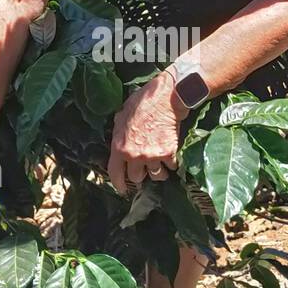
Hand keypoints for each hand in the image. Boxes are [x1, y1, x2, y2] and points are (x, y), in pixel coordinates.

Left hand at [108, 73, 184, 193]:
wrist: (166, 98)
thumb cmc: (143, 102)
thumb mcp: (122, 116)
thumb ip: (118, 133)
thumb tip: (118, 139)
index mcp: (120, 147)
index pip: (115, 173)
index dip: (119, 184)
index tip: (123, 190)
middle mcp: (135, 155)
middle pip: (137, 178)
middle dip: (141, 174)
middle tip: (145, 168)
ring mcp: (152, 156)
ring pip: (156, 176)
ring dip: (158, 172)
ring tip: (160, 165)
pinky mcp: (169, 154)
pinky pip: (171, 167)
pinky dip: (172, 164)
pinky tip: (171, 157)